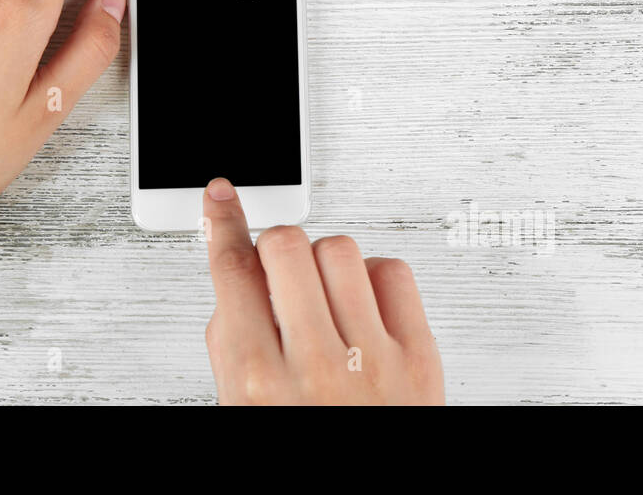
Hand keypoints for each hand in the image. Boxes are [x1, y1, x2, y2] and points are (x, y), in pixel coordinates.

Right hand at [202, 178, 443, 404]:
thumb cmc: (302, 446)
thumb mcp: (241, 408)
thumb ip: (233, 340)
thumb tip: (237, 270)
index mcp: (256, 380)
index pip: (233, 271)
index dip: (223, 221)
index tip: (222, 196)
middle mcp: (314, 367)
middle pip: (286, 245)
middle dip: (277, 249)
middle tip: (281, 274)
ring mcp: (371, 361)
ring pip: (340, 249)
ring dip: (325, 264)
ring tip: (325, 300)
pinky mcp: (420, 358)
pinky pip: (394, 272)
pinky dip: (375, 280)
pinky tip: (362, 308)